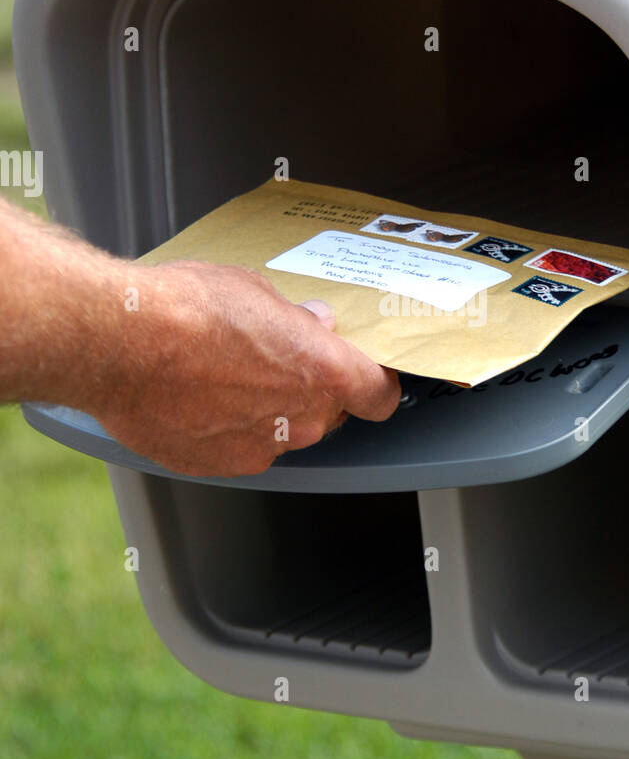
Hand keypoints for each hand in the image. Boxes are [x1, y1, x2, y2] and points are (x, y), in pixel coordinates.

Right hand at [93, 260, 400, 475]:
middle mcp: (301, 419)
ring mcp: (260, 449)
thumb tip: (309, 322)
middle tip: (279, 359)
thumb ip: (293, 318)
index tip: (368, 374)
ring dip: (267, 411)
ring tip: (226, 375)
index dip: (375, 384)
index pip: (379, 395)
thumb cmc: (185, 311)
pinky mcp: (218, 466)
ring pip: (282, 433)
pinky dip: (226, 430)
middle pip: (329, 414)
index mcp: (325, 372)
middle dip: (312, 390)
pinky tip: (199, 399)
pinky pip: (237, 448)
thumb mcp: (255, 292)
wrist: (120, 345)